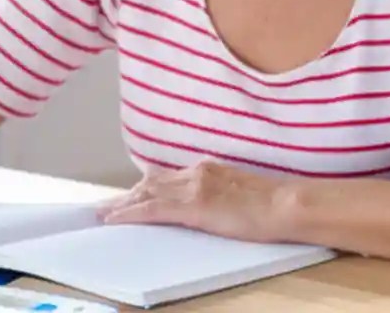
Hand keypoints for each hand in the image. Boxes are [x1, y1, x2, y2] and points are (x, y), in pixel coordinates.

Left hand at [98, 159, 291, 242]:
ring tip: (103, 213)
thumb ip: (218, 193)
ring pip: (147, 194)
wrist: (285, 204)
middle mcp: (196, 173)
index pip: (168, 178)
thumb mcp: (239, 192)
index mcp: (208, 170)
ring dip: (123, 204)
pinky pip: (152, 209)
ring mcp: (193, 187)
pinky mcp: (193, 205)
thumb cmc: (273, 204)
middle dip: (128, 195)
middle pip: (152, 184)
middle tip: (106, 205)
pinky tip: (116, 219)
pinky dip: (131, 214)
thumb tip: (207, 205)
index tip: (130, 194)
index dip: (145, 187)